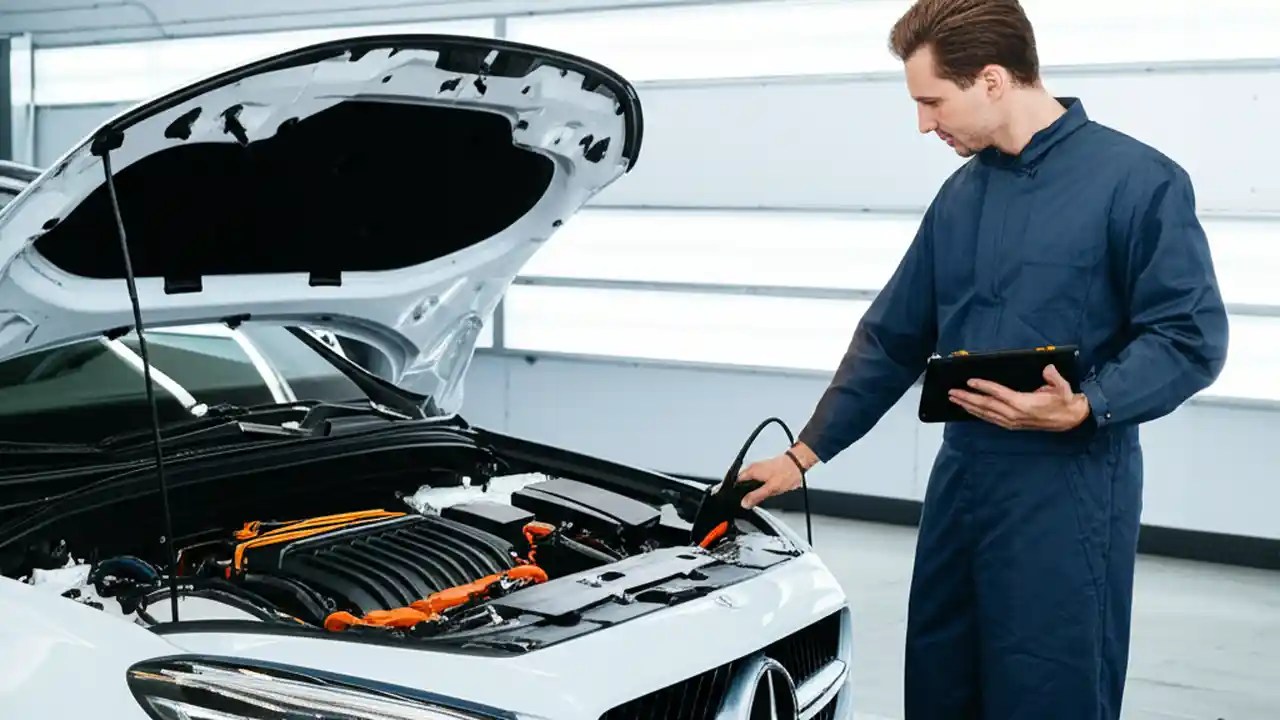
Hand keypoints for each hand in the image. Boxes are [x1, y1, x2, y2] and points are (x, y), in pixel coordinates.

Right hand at [736, 444, 815, 508]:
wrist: (798, 463)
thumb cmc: (787, 473)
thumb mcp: (770, 489)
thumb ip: (756, 496)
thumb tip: (744, 503)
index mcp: (751, 471)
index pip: (736, 482)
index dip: (736, 492)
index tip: (740, 499)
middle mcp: (753, 467)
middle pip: (742, 481)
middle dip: (745, 491)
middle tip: (752, 499)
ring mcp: (760, 467)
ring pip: (750, 480)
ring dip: (753, 487)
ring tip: (761, 494)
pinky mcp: (766, 468)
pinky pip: (758, 477)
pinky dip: (760, 484)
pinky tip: (767, 488)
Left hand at [949, 364, 1090, 431]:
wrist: (1070, 420)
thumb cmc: (1064, 401)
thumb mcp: (1063, 388)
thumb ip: (1054, 378)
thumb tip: (1048, 368)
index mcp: (1023, 404)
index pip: (999, 393)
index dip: (984, 386)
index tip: (970, 381)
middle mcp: (1014, 414)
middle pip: (986, 405)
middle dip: (967, 398)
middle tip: (952, 392)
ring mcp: (1011, 422)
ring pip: (985, 413)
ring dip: (968, 406)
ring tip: (955, 399)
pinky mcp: (1011, 425)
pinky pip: (990, 419)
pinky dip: (977, 414)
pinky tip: (969, 409)